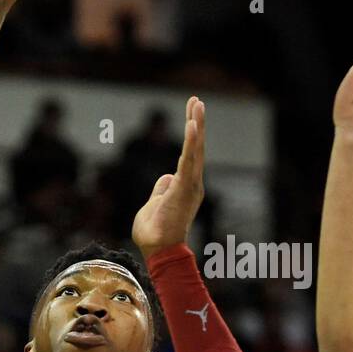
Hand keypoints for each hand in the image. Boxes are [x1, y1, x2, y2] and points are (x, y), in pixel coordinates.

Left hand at [131, 96, 205, 256]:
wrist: (158, 251)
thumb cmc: (154, 233)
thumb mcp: (154, 204)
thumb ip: (161, 189)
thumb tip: (166, 176)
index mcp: (185, 187)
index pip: (189, 155)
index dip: (191, 134)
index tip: (192, 114)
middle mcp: (192, 184)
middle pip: (195, 148)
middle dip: (196, 122)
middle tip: (197, 100)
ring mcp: (189, 186)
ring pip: (194, 150)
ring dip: (196, 126)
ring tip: (198, 104)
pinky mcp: (183, 188)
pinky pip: (187, 161)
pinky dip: (190, 142)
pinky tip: (192, 125)